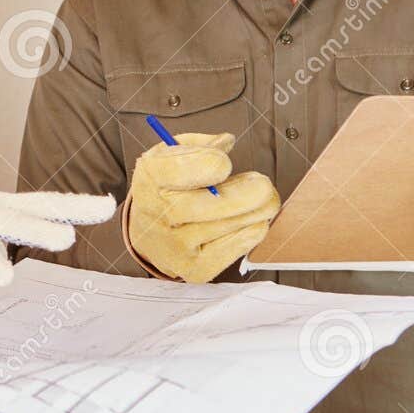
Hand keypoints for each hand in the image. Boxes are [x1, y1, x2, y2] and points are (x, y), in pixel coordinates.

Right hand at [0, 166, 113, 283]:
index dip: (76, 204)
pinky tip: (5, 277)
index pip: (43, 203)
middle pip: (36, 204)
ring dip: (38, 228)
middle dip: (72, 206)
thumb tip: (7, 265)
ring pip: (7, 218)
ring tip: (69, 239)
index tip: (109, 205)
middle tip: (106, 207)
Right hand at [126, 132, 279, 282]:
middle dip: (248, 192)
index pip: (182, 169)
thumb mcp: (173, 154)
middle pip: (213, 204)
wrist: (151, 234)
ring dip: (258, 209)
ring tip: (262, 199)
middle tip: (263, 184)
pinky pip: (237, 247)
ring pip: (232, 225)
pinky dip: (253, 230)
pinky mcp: (195, 268)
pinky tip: (250, 221)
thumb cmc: (169, 187)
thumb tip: (226, 143)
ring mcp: (175, 246)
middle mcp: (158, 214)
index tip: (223, 163)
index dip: (212, 163)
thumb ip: (201, 144)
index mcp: (150, 178)